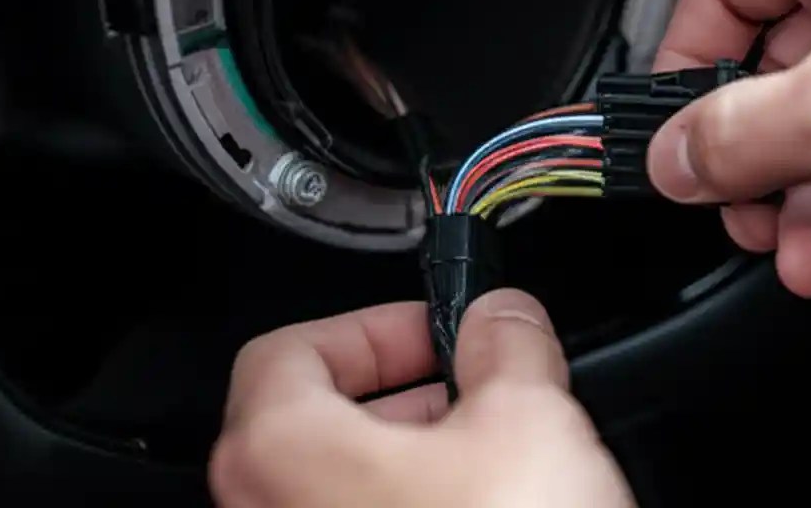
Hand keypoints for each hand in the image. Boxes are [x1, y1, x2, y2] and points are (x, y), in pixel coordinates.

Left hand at [209, 289, 633, 507]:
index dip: (376, 327)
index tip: (441, 334)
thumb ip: (507, 344)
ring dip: (419, 463)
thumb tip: (503, 319)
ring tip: (500, 462)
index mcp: (282, 452)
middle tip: (479, 394)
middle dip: (411, 397)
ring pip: (344, 494)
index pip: (292, 351)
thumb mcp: (529, 421)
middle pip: (318, 424)